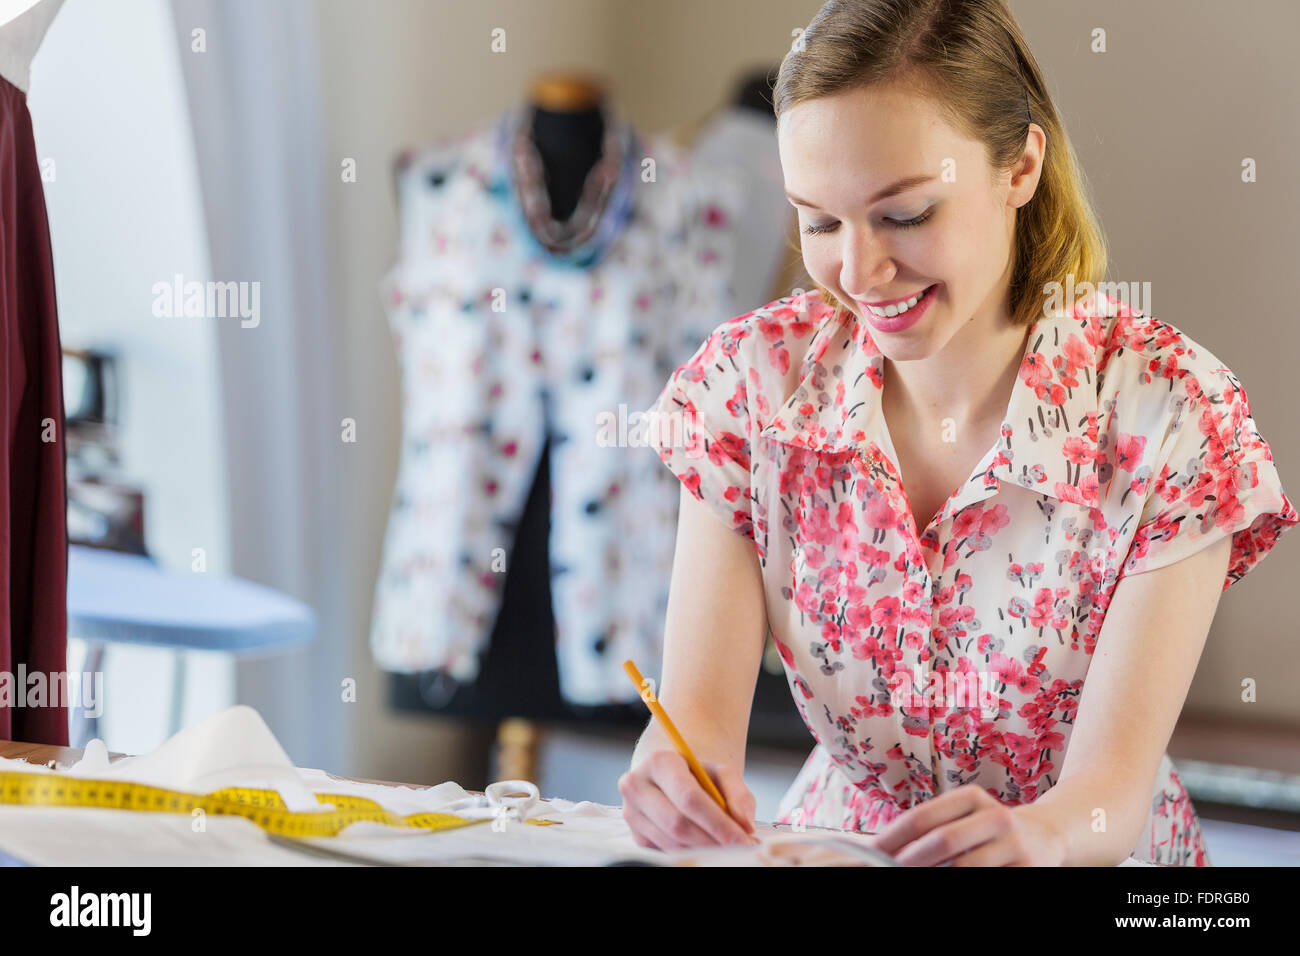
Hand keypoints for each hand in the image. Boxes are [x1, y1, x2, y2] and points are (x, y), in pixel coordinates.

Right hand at [618, 750, 758, 850]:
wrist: (672, 777)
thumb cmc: (697, 775)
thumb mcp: (721, 773)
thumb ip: (738, 795)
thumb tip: (745, 825)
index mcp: (659, 762)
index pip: (689, 797)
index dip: (717, 822)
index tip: (742, 838)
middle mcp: (637, 785)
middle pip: (678, 823)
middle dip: (712, 840)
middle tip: (739, 847)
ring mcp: (631, 813)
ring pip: (672, 842)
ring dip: (703, 849)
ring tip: (726, 845)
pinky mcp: (636, 835)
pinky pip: (666, 851)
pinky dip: (691, 852)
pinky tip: (706, 845)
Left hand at [868, 785, 1067, 865]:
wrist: (1046, 836)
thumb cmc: (986, 829)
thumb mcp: (962, 817)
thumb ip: (928, 829)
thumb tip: (875, 848)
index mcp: (971, 798)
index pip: (922, 817)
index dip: (892, 837)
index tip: (869, 854)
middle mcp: (995, 817)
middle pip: (943, 841)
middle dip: (911, 860)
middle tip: (887, 871)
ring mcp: (1014, 845)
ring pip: (965, 868)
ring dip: (935, 875)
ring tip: (910, 877)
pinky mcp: (1027, 870)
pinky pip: (986, 881)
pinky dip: (962, 884)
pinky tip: (945, 883)